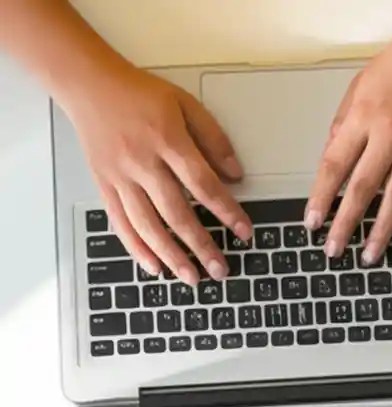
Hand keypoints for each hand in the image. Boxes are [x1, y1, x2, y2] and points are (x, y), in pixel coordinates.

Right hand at [63, 65, 250, 284]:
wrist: (89, 85)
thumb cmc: (140, 94)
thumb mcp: (185, 104)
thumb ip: (213, 139)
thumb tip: (236, 174)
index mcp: (167, 141)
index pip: (203, 184)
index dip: (226, 211)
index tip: (244, 232)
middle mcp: (142, 162)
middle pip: (176, 212)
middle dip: (201, 245)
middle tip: (221, 269)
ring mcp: (120, 177)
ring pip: (147, 224)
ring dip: (171, 255)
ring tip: (192, 277)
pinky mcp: (104, 185)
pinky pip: (120, 223)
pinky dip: (137, 248)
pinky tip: (154, 266)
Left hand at [305, 23, 391, 264]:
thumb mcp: (357, 87)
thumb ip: (342, 125)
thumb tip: (331, 160)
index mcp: (363, 118)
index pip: (335, 166)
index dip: (321, 198)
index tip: (313, 222)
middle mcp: (390, 134)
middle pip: (363, 189)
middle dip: (346, 224)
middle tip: (335, 250)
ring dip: (384, 228)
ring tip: (371, 253)